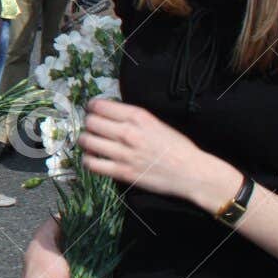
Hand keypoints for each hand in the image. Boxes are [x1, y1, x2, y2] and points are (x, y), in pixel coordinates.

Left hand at [79, 98, 237, 210]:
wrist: (192, 172)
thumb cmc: (177, 147)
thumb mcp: (156, 122)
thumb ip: (132, 117)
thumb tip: (109, 113)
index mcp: (138, 117)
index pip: (100, 106)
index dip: (92, 107)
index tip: (93, 110)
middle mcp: (128, 133)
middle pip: (90, 122)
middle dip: (89, 124)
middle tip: (93, 128)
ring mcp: (123, 153)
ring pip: (86, 141)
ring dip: (85, 140)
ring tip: (90, 142)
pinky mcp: (122, 172)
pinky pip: (91, 164)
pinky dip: (88, 160)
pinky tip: (93, 158)